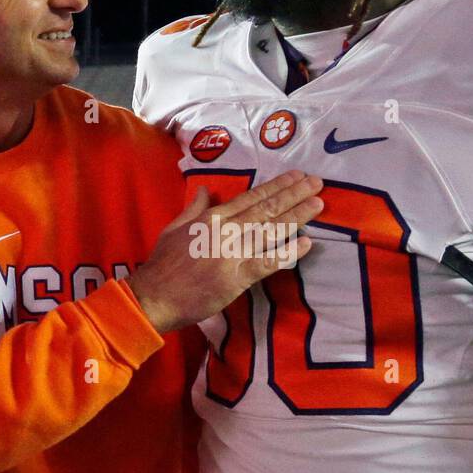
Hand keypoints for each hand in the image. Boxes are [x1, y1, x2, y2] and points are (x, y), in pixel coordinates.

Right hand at [128, 171, 322, 333]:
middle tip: (317, 183)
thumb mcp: (175, 228)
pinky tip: (307, 243)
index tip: (296, 176)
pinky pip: (269, 261)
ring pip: (271, 230)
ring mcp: (233, 252)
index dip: (276, 186)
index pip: (251, 197)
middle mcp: (226, 230)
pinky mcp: (238, 277)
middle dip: (294, 194)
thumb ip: (194, 208)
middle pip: (266, 208)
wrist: (155, 296)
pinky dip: (289, 252)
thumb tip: (207, 190)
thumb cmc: (163, 264)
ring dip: (297, 216)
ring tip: (318, 204)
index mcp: (211, 217)